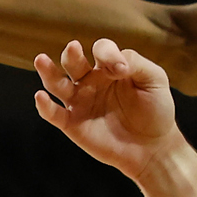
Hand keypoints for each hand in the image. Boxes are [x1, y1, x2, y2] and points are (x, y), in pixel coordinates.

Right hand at [34, 38, 181, 181]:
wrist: (153, 148)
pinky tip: (40, 97)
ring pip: (56, 83)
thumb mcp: (155, 80)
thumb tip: (114, 63)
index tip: (122, 70)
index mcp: (109, 67)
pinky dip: (44, 106)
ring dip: (47, 71)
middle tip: (74, 48)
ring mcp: (79, 102)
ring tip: (41, 60)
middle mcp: (90, 81)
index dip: (108, 54)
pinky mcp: (72, 124)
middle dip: (71, 54)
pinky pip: (53, 114)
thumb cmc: (156, 110)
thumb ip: (136, 63)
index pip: (100, 49)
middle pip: (72, 61)